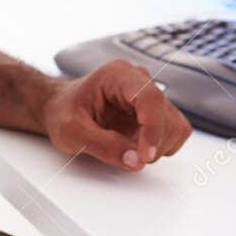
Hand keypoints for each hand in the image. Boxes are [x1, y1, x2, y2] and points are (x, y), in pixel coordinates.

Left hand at [42, 59, 192, 170]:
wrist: (60, 107)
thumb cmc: (62, 113)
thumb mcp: (71, 132)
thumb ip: (103, 146)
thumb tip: (136, 161)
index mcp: (118, 75)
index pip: (149, 98)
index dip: (153, 128)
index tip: (145, 156)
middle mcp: (139, 80)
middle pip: (165, 115)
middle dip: (151, 143)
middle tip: (125, 156)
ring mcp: (149, 95)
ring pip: (174, 125)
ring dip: (157, 147)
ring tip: (127, 149)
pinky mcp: (156, 111)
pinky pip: (175, 132)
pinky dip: (161, 146)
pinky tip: (136, 146)